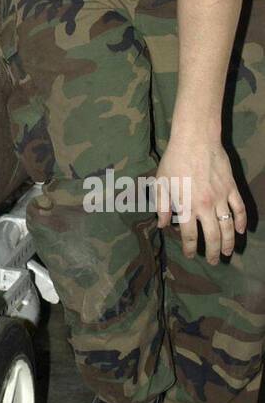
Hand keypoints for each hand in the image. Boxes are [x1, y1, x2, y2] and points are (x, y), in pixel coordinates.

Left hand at [154, 139, 246, 264]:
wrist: (195, 140)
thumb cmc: (174, 161)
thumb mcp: (161, 183)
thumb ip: (161, 206)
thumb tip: (162, 225)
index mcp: (186, 206)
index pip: (190, 236)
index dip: (191, 248)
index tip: (191, 255)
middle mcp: (205, 206)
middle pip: (212, 237)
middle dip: (213, 253)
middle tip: (215, 262)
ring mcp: (220, 198)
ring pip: (228, 227)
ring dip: (229, 243)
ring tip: (228, 253)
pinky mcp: (231, 188)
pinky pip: (239, 209)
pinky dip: (241, 222)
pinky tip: (240, 230)